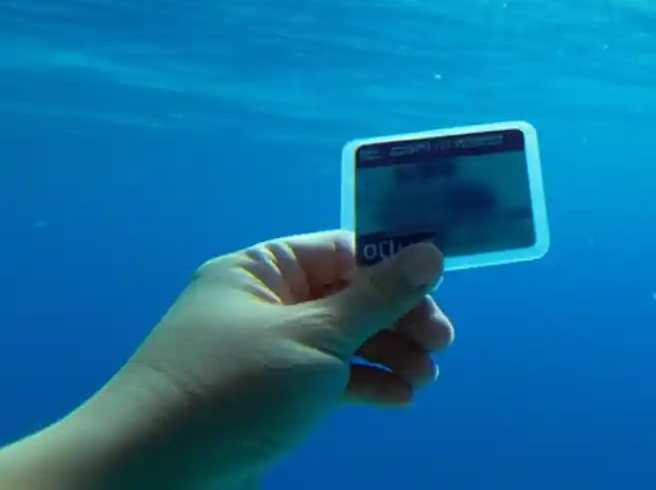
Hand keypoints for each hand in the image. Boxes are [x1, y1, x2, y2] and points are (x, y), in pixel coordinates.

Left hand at [36, 232, 453, 487]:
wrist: (152, 478)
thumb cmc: (231, 391)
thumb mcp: (315, 339)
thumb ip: (377, 297)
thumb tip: (431, 251)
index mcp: (260, 270)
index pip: (342, 250)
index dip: (394, 265)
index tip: (439, 289)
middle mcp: (263, 304)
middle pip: (349, 296)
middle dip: (399, 318)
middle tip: (441, 344)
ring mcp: (267, 353)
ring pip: (344, 340)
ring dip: (389, 354)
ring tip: (424, 378)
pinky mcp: (270, 397)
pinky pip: (329, 378)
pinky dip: (365, 384)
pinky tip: (398, 398)